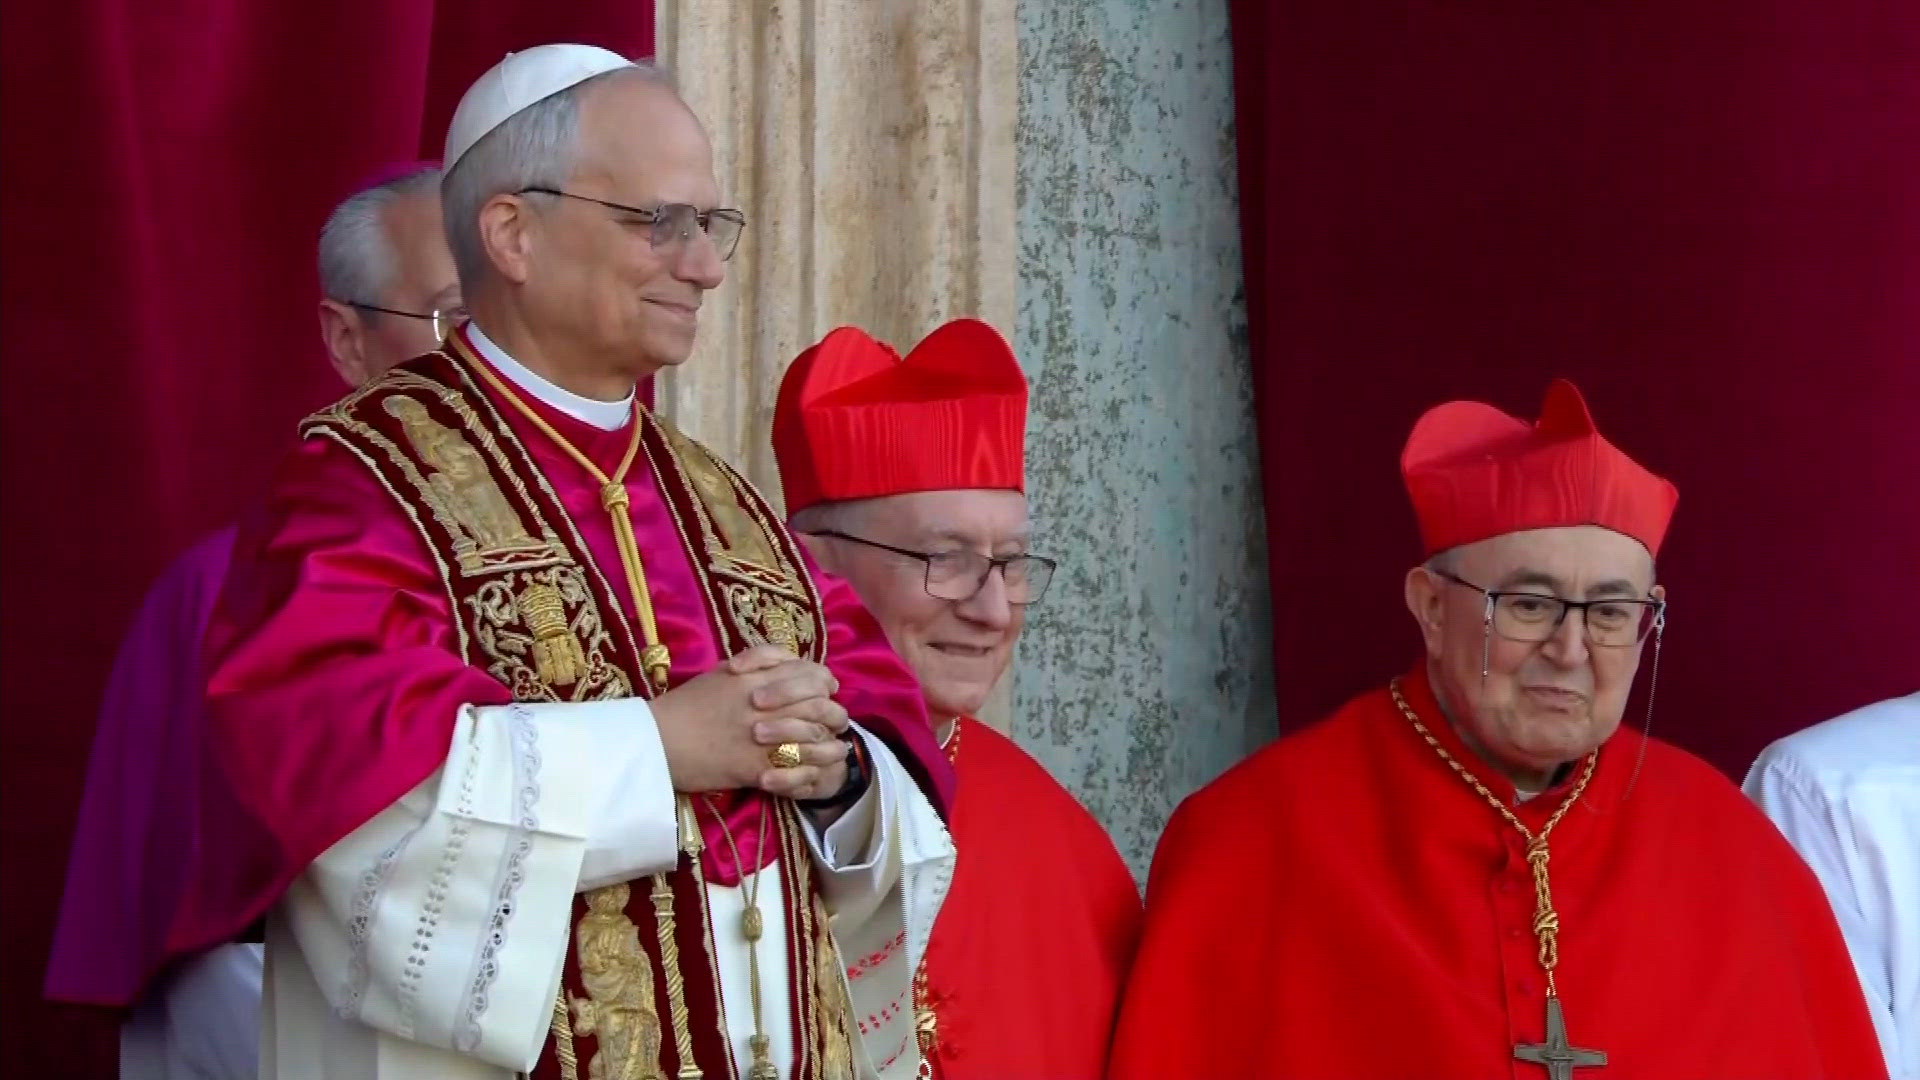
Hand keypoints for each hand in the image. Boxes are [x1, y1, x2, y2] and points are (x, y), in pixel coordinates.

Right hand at [650, 644, 850, 795]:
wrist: (655, 742)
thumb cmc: (683, 707)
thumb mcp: (718, 674)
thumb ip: (755, 665)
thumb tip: (786, 663)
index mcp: (756, 677)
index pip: (810, 673)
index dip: (824, 683)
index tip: (826, 691)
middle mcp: (765, 703)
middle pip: (819, 703)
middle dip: (834, 713)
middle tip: (836, 721)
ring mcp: (764, 735)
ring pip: (815, 735)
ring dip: (830, 742)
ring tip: (837, 748)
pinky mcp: (757, 766)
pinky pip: (797, 767)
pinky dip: (814, 767)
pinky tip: (821, 769)